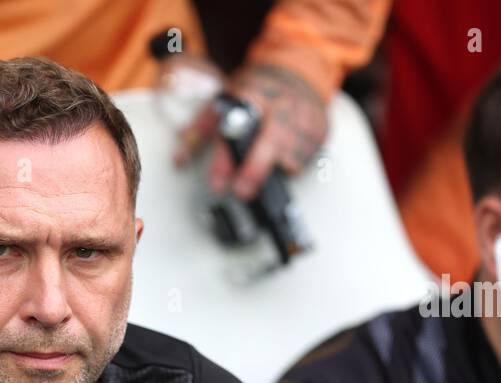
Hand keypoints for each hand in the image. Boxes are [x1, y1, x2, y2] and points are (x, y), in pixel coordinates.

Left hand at [174, 64, 326, 200]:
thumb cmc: (259, 89)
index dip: (225, 159)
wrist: (300, 71)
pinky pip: (305, 160)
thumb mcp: (225, 99)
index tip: (218, 184)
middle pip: (272, 143)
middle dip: (255, 172)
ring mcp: (305, 118)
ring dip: (272, 172)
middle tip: (241, 193)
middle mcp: (282, 105)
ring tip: (259, 172)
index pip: (237, 129)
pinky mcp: (321, 131)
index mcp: (254, 95)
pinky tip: (282, 159)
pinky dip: (290, 166)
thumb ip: (201, 128)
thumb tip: (180, 158)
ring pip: (290, 157)